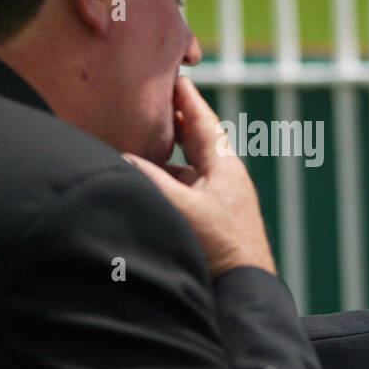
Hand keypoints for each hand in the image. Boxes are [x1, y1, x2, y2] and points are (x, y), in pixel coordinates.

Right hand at [125, 76, 275, 278]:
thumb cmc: (221, 248)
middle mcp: (224, 180)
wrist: (245, 291)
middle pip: (196, 142)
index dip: (188, 99)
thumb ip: (151, 181)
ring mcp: (220, 202)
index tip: (176, 76)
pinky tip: (151, 186)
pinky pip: (186, 191)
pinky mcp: (213, 223)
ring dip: (168, 156)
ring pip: (189, 169)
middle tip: (158, 101)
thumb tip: (123, 158)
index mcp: (224, 168)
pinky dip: (168, 182)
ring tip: (145, 141)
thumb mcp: (182, 208)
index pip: (203, 123)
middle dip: (176, 122)